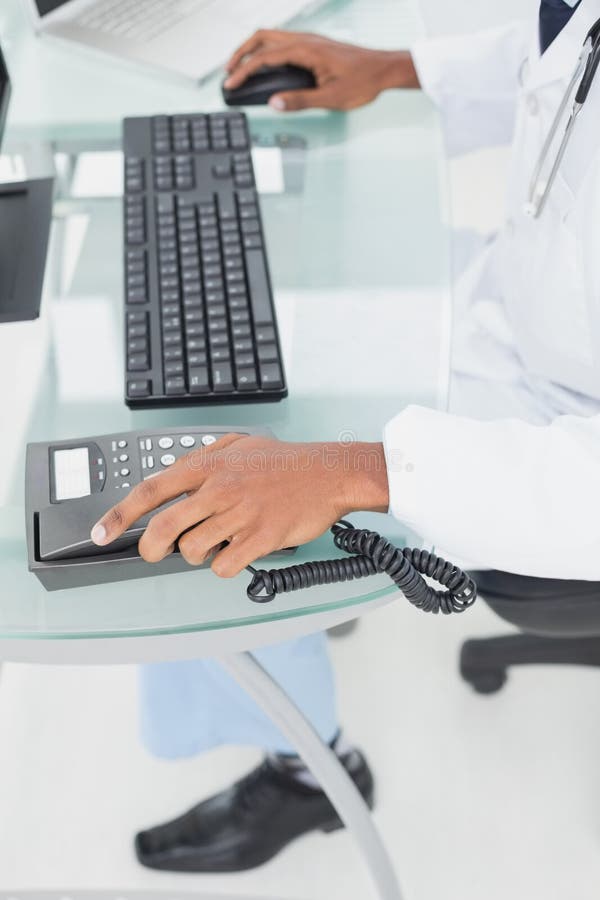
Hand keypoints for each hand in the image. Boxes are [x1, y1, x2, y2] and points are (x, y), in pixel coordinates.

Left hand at [90, 434, 388, 577]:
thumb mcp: (238, 445)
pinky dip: (224, 566)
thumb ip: (203, 457)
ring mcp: (240, 514)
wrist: (329, 474)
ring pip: (192, 550)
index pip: (149, 491)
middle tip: (154, 553)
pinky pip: (225, 566)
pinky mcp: (261, 537)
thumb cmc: (286, 463)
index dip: (118, 515)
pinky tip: (237, 552)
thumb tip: (172, 472)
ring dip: (197, 554)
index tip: (102, 533)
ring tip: (215, 544)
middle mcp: (219, 488)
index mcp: (208, 465)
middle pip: (163, 528)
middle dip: (150, 548)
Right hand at [224, 30, 418, 111]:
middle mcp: (305, 39)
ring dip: (252, 50)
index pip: (264, 58)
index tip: (231, 83)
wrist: (383, 69)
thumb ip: (300, 101)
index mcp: (305, 50)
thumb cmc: (363, 81)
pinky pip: (282, 41)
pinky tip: (266, 65)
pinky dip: (267, 50)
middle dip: (240, 53)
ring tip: (241, 67)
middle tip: (228, 71)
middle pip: (261, 38)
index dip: (244, 71)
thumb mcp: (330, 99)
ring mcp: (309, 40)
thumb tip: (274, 103)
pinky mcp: (314, 45)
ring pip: (271, 37)